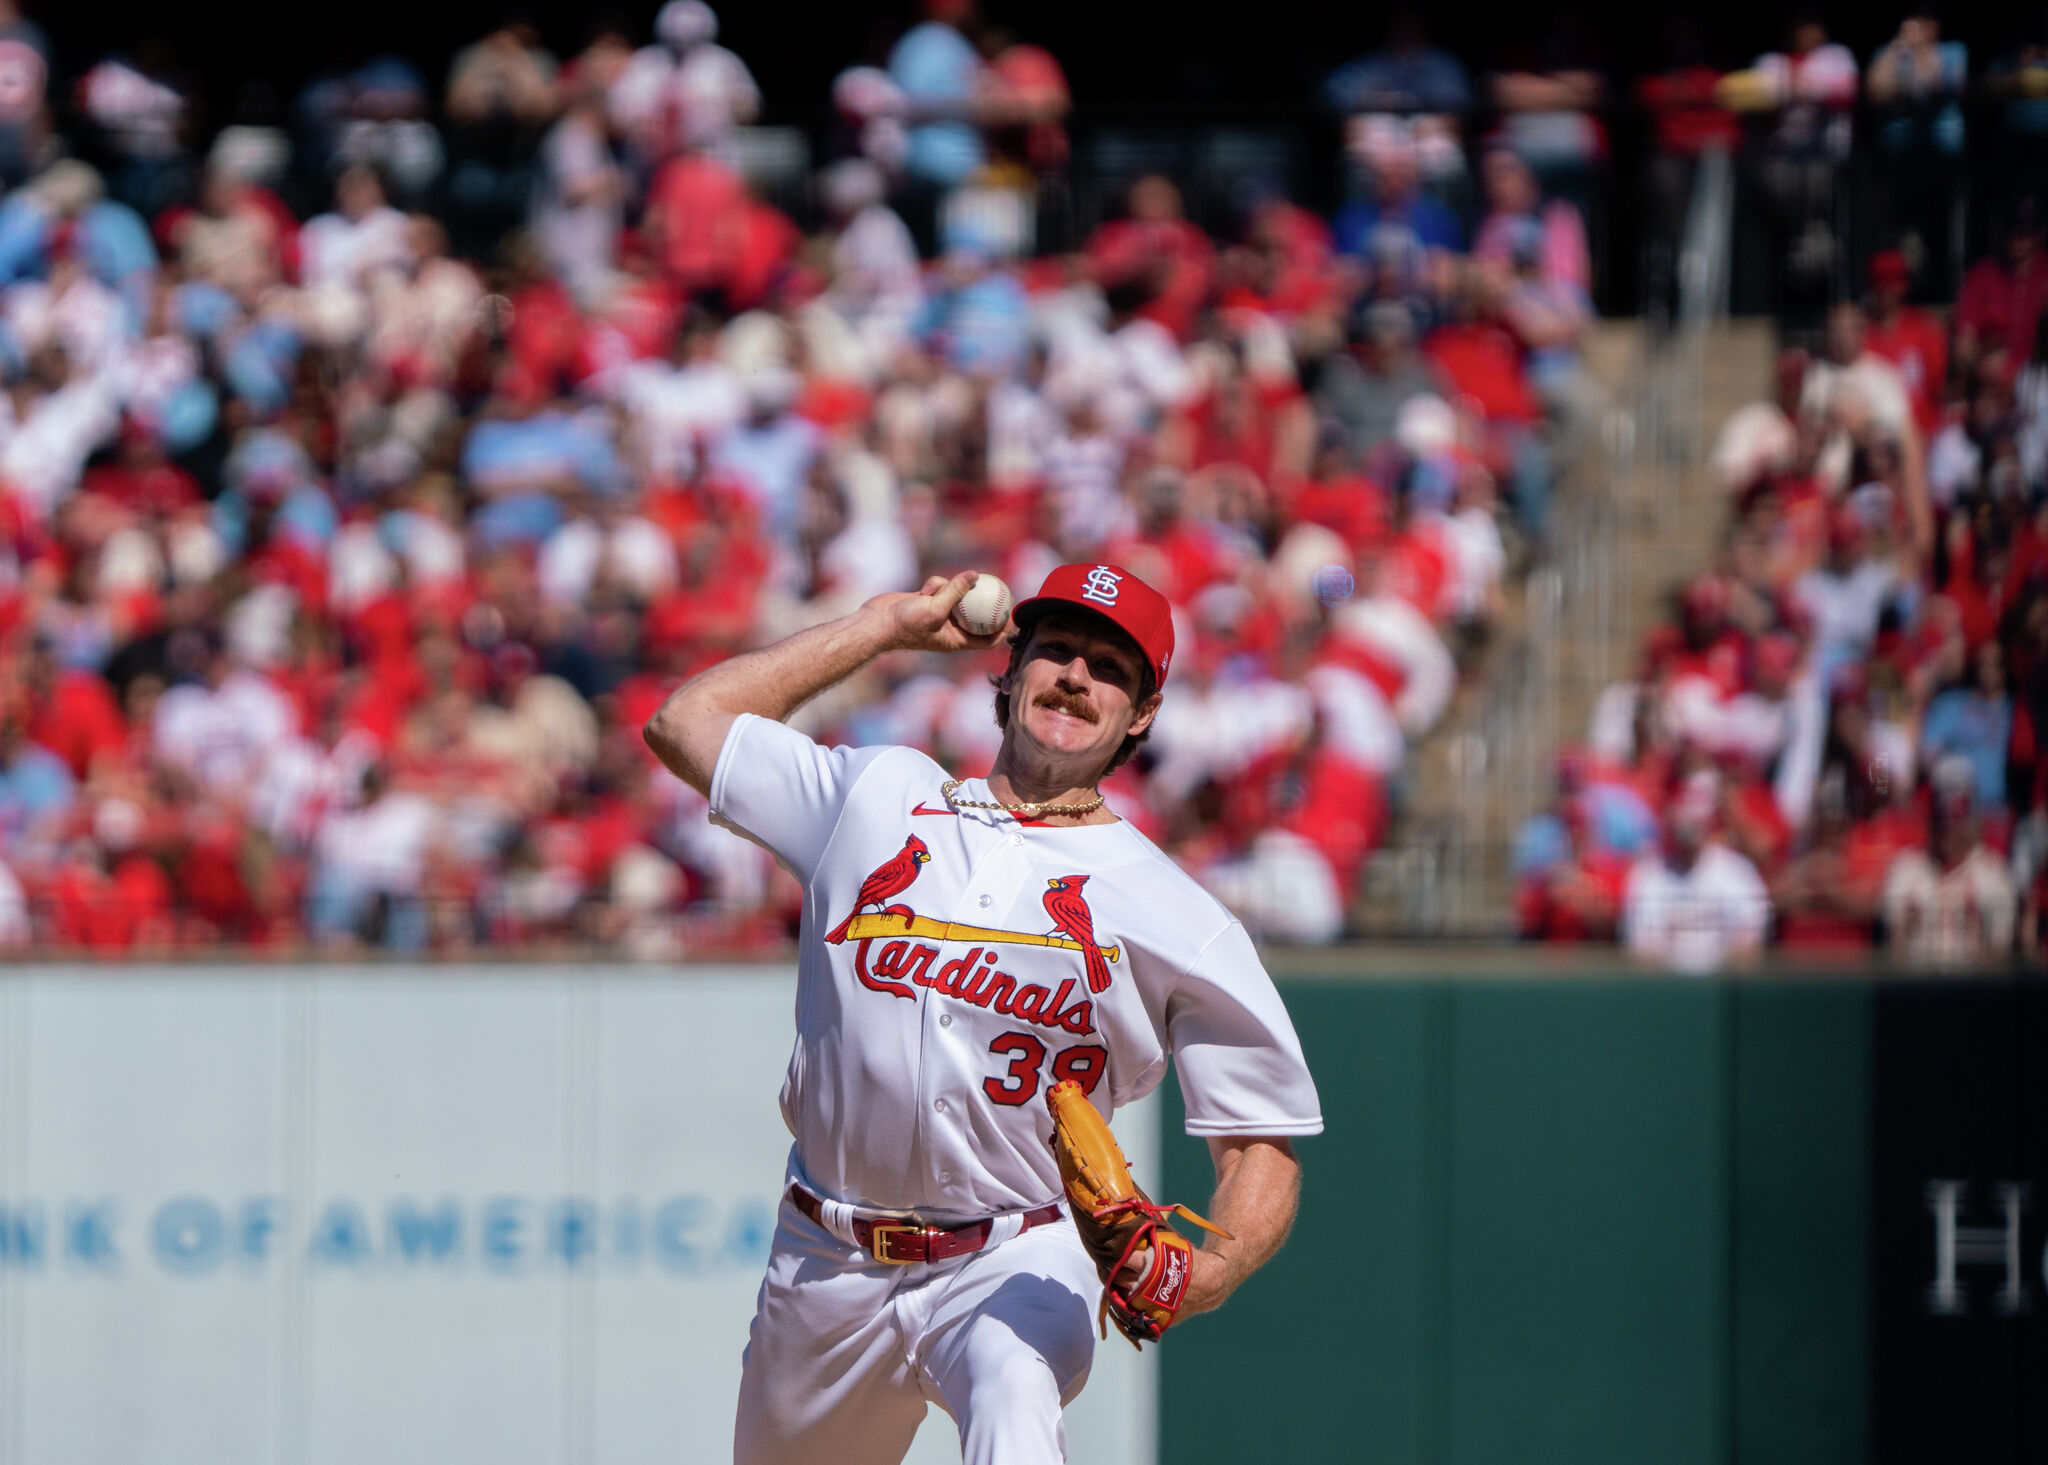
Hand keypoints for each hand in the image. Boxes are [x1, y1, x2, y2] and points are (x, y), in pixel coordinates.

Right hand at [866, 572, 1007, 654]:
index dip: (1002, 631)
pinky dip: (935, 585)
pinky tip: (924, 590)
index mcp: (956, 640)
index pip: (987, 639)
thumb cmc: (907, 623)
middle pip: (976, 615)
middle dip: (986, 602)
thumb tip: (975, 575)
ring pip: (957, 594)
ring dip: (950, 588)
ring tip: (936, 592)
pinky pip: (941, 587)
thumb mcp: (935, 609)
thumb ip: (956, 592)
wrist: (878, 622)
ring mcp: (939, 613)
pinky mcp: (928, 600)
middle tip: (1002, 589)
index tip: (1013, 617)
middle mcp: (950, 627)